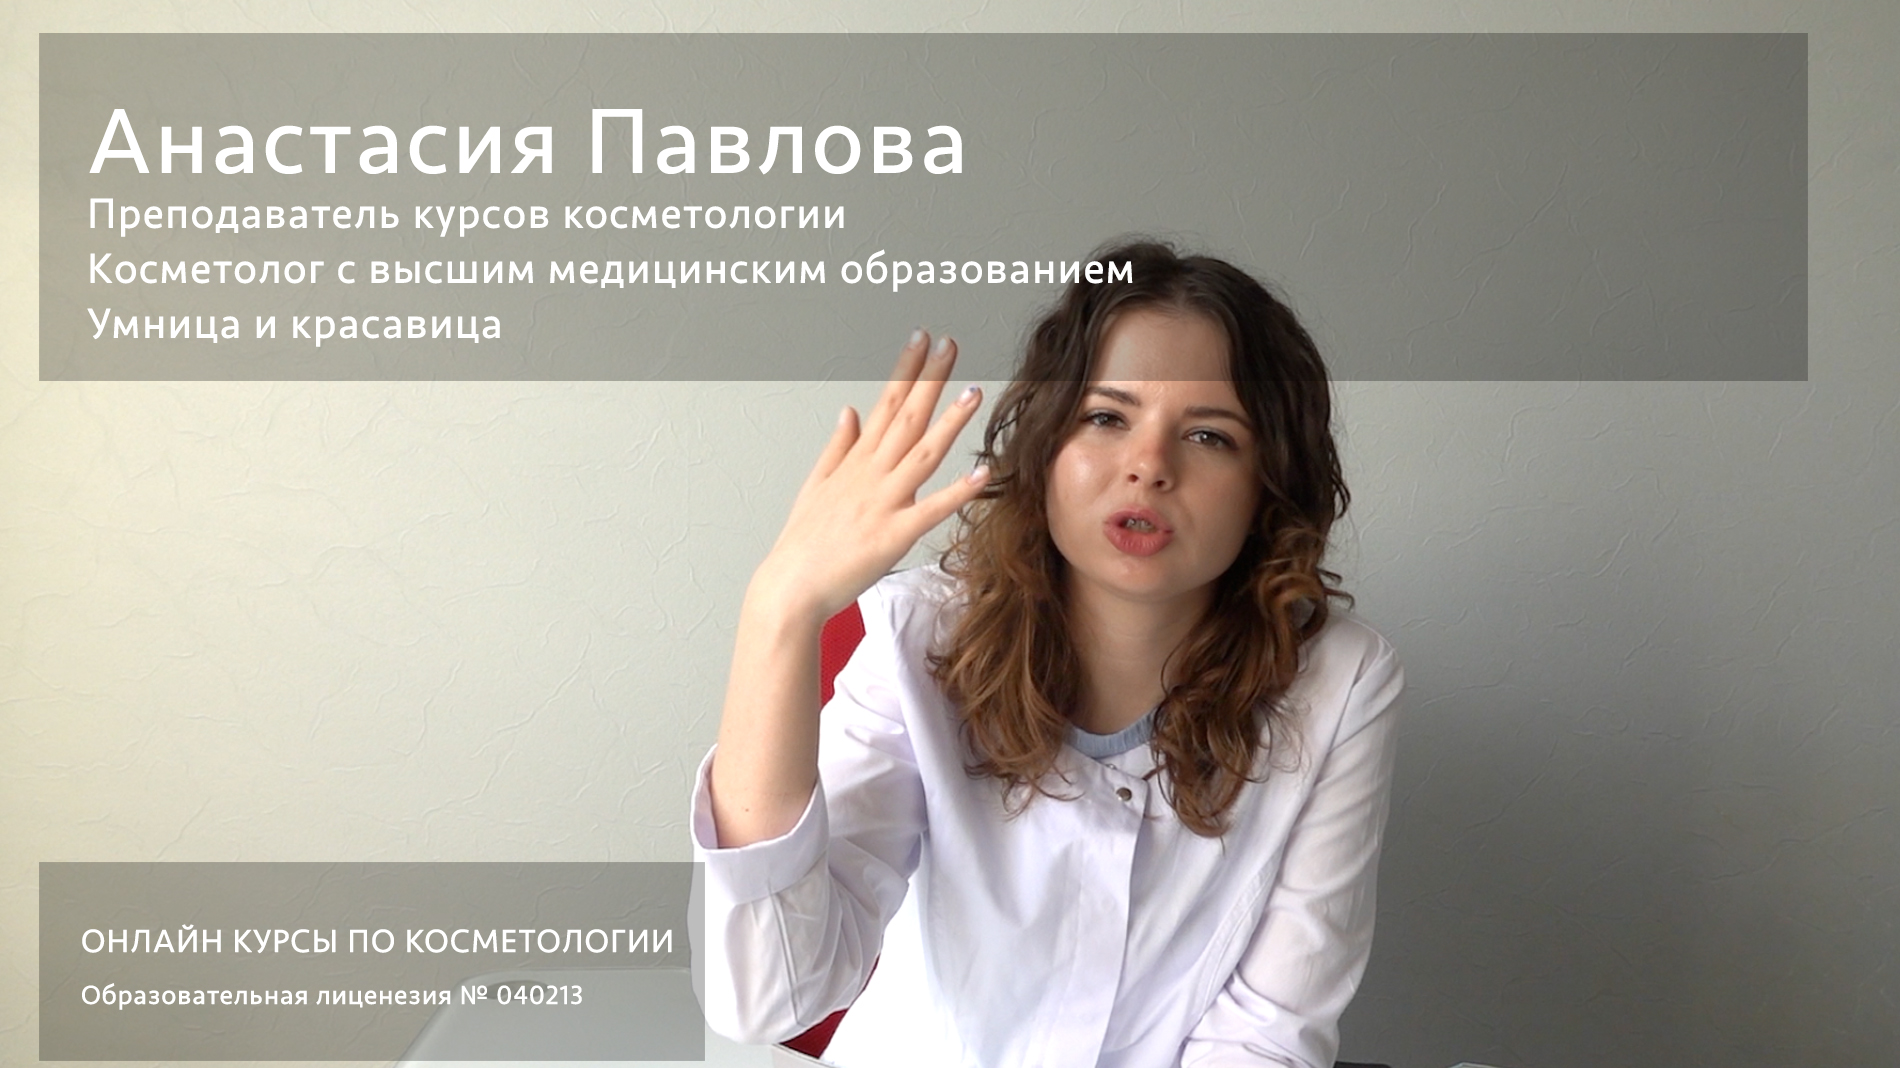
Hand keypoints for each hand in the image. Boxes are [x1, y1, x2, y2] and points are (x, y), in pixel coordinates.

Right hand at [749, 329, 988, 623]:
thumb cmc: (803, 543)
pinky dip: (957, 492)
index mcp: (856, 462)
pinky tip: (982, 473)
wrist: (791, 588)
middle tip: (951, 344)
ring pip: (921, 455)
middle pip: (906, 417)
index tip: (922, 338)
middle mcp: (871, 475)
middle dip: (930, 378)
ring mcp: (882, 502)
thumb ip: (837, 447)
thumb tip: (849, 411)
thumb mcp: (816, 486)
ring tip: (974, 393)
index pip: (885, 403)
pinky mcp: (893, 535)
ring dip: (949, 423)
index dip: (906, 369)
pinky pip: (931, 510)